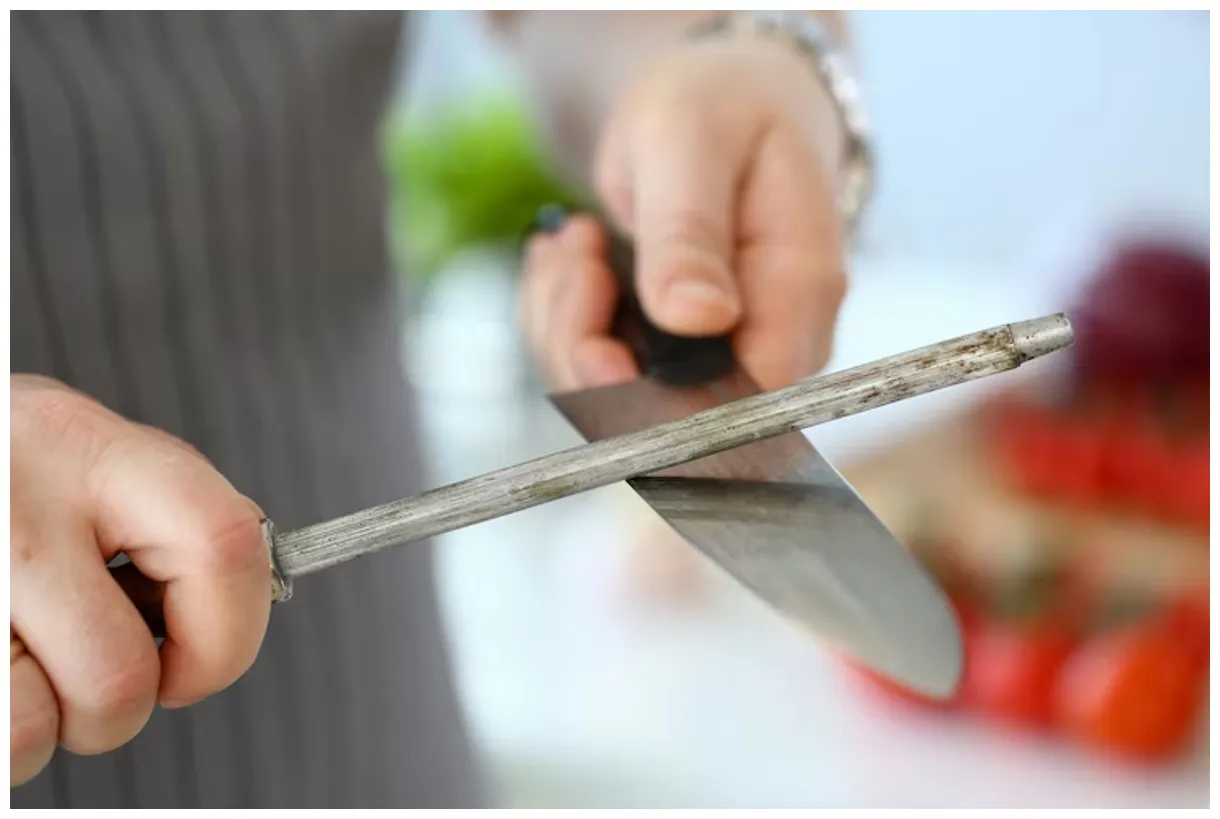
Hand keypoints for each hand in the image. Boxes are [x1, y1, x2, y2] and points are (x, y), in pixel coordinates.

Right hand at [10, 375, 270, 785]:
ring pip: (35, 726)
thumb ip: (161, 516)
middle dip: (120, 706)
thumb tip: (233, 614)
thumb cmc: (7, 470)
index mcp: (93, 447)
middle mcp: (17, 501)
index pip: (224, 545)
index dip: (231, 634)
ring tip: (20, 659)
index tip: (199, 662)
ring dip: (40, 723)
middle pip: (120, 675)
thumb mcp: (83, 454)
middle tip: (88, 668)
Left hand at [520, 34, 848, 391]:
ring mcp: (728, 357)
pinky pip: (597, 373)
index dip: (655, 398)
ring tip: (577, 238)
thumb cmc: (722, 108)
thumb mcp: (691, 142)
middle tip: (578, 250)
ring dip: (566, 323)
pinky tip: (576, 256)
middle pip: (669, 415)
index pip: (743, 400)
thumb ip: (689, 232)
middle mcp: (775, 340)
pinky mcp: (682, 359)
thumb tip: (696, 320)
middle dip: (588, 346)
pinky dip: (563, 318)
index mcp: (801, 289)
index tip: (593, 333)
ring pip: (615, 402)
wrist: (726, 105)